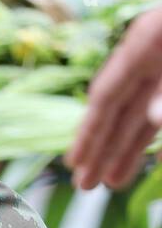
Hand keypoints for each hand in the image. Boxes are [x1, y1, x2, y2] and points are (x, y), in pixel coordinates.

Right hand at [66, 7, 161, 190]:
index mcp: (148, 40)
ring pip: (146, 113)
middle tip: (86, 186)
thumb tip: (156, 117)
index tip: (74, 162)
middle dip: (105, 148)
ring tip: (113, 184)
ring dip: (129, 149)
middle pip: (123, 108)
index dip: (89, 131)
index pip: (109, 92)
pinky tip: (155, 163)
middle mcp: (156, 54)